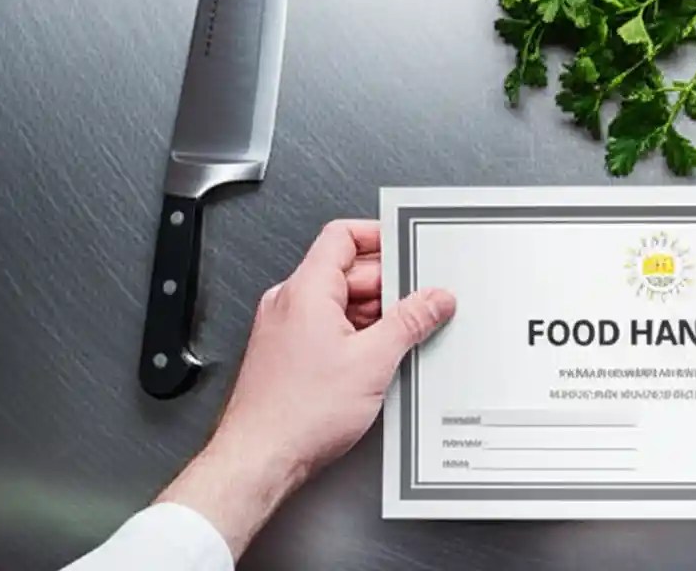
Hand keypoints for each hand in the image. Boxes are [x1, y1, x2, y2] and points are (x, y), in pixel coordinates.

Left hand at [157, 220, 455, 559]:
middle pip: (347, 271)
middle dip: (388, 285)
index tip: (408, 248)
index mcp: (306, 290)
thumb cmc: (297, 415)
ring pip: (339, 302)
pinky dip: (357, 336)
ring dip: (374, 314)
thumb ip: (410, 322)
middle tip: (421, 302)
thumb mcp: (373, 361)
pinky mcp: (288, 354)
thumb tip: (435, 299)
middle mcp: (289, 303)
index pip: (343, 236)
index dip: (379, 236)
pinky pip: (329, 328)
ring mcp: (286, 329)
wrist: (260, 459)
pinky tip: (378, 360)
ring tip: (402, 338)